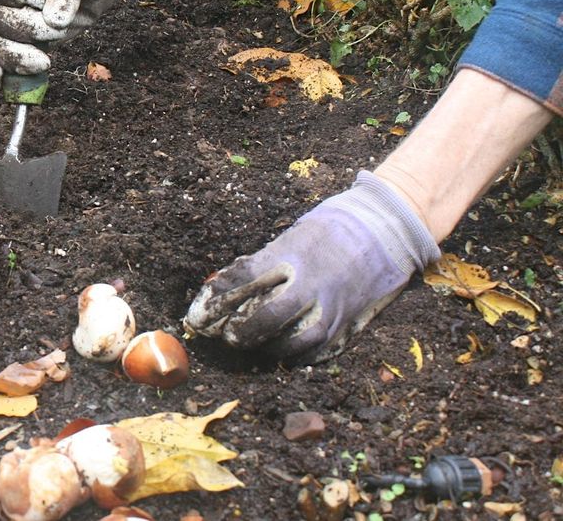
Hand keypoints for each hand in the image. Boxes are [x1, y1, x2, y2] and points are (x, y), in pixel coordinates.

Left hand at [184, 171, 439, 362]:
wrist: (388, 229)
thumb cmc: (332, 228)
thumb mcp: (291, 236)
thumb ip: (262, 264)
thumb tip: (223, 289)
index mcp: (292, 255)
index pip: (240, 282)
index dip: (212, 302)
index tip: (196, 316)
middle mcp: (312, 284)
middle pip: (264, 318)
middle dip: (237, 331)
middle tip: (222, 333)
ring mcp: (333, 308)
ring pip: (291, 343)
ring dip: (264, 347)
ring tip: (249, 342)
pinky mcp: (349, 325)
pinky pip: (316, 352)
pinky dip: (293, 355)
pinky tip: (278, 350)